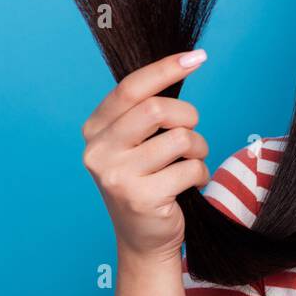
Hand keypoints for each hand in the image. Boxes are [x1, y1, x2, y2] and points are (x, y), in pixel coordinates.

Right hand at [81, 49, 210, 262]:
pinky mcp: (139, 197)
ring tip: (190, 162)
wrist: (143, 238)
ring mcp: (115, 176)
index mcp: (95, 129)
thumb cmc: (148, 179)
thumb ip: (148, 109)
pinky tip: (189, 185)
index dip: (167, 68)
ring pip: (179, 139)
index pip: (130, 87)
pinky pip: (189, 168)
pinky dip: (200, 173)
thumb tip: (185, 62)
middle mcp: (98, 150)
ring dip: (198, 148)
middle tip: (193, 131)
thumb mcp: (139, 141)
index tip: (198, 57)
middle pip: (157, 109)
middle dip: (188, 117)